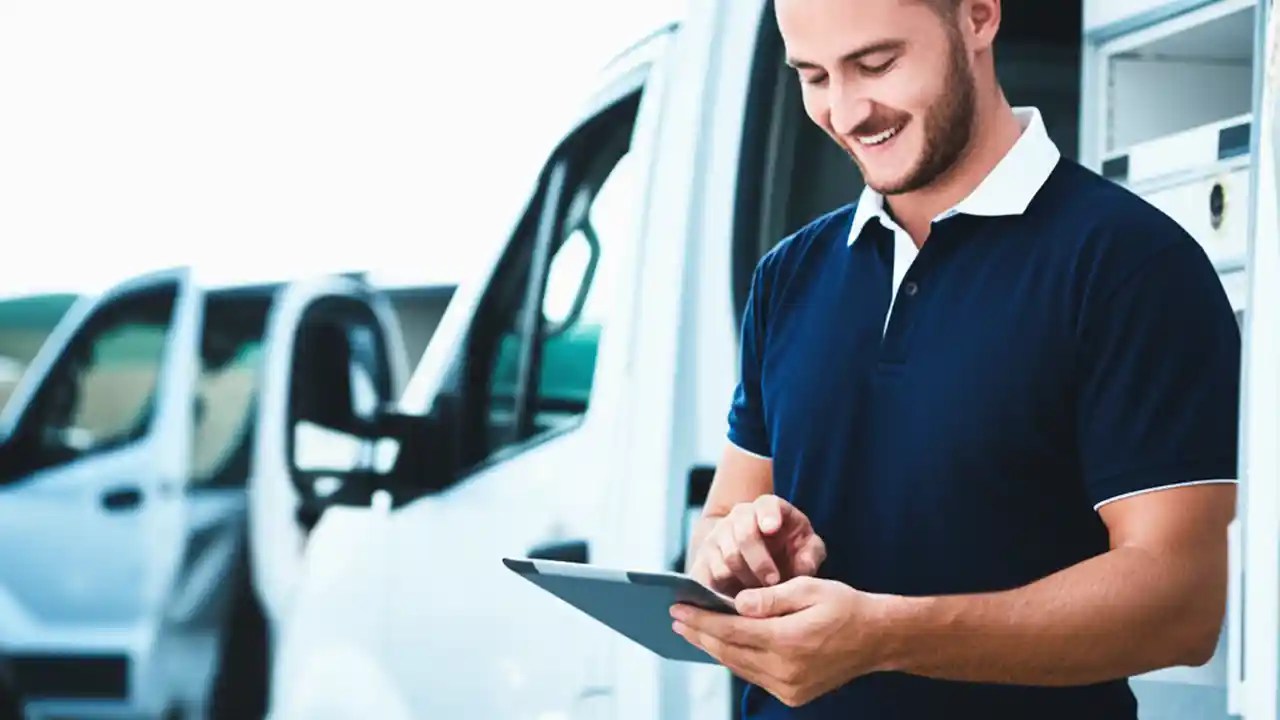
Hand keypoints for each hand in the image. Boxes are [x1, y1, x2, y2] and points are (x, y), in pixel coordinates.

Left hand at [670, 576, 886, 707]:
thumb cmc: (843, 606)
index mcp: (788, 640)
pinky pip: (753, 676)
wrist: (877, 639)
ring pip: (738, 666)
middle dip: (699, 634)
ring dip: (713, 648)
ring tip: (693, 630)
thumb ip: (769, 597)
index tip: (678, 609)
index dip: (700, 620)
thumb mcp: (808, 589)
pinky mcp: (792, 695)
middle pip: (728, 651)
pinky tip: (723, 645)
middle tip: (676, 618)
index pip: (730, 631)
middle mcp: (785, 669)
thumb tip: (735, 603)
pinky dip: (735, 659)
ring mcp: (789, 687)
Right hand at [688, 495, 825, 595]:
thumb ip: (811, 555)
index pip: (766, 505)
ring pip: (726, 558)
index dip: (768, 515)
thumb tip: (802, 567)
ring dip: (745, 579)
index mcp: (767, 508)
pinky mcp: (702, 558)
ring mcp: (717, 536)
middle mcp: (739, 516)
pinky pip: (709, 576)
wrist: (756, 553)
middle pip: (743, 535)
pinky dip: (724, 590)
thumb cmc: (788, 549)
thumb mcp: (808, 549)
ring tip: (761, 593)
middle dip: (760, 561)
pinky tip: (739, 598)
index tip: (772, 528)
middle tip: (774, 582)